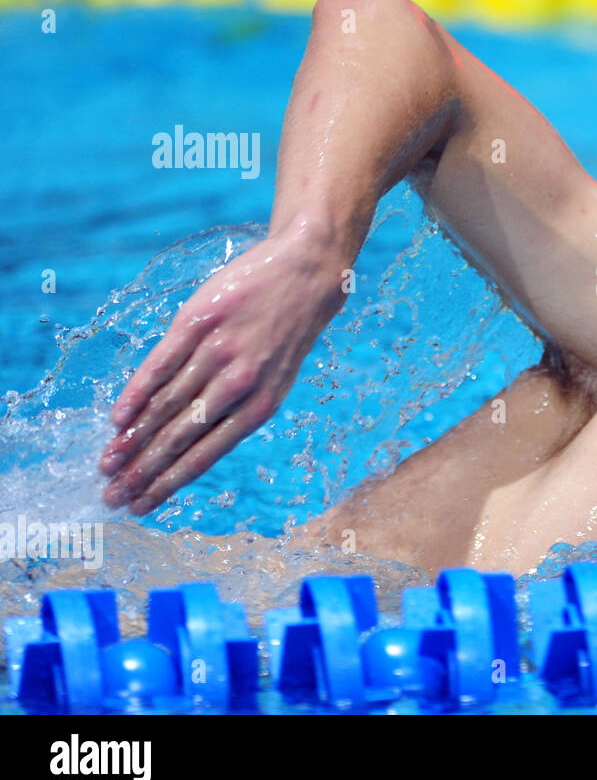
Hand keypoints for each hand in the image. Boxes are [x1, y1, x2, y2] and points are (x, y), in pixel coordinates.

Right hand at [100, 233, 347, 513]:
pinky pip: (160, 364)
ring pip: (166, 404)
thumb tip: (186, 441)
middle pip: (180, 436)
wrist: (306, 273)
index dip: (169, 482)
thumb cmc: (284, 332)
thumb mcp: (274, 377)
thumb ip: (236, 408)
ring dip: (132, 439)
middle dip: (143, 471)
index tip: (141, 506)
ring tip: (106, 464)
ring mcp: (217, 350)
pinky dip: (136, 393)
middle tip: (112, 497)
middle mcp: (239, 382)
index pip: (206, 454)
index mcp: (261, 404)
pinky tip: (117, 419)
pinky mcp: (198, 320)